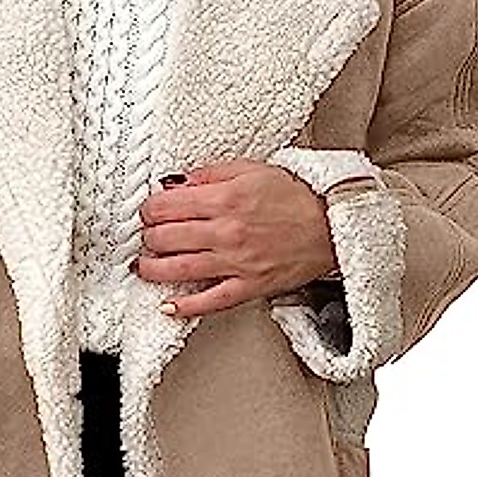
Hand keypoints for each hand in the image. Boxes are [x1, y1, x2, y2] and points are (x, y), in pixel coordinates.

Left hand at [134, 158, 337, 317]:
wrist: (333, 225)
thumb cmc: (295, 197)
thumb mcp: (251, 170)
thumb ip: (209, 175)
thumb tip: (174, 184)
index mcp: (225, 199)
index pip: (165, 206)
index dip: (148, 208)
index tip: (148, 211)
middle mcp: (226, 232)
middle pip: (165, 238)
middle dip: (148, 236)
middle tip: (147, 235)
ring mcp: (236, 263)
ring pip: (178, 270)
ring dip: (152, 269)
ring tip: (144, 266)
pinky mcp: (249, 287)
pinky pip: (210, 301)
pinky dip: (184, 307)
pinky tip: (167, 306)